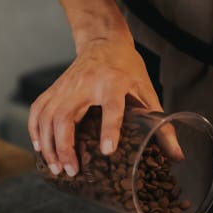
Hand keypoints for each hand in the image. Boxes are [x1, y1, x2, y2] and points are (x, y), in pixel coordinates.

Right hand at [28, 37, 165, 176]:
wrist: (104, 41)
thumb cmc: (128, 69)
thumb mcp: (147, 93)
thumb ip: (161, 125)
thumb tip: (177, 156)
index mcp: (113, 83)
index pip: (111, 106)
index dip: (109, 128)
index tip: (107, 151)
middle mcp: (84, 84)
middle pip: (66, 115)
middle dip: (66, 146)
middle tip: (72, 170)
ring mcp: (65, 86)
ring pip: (47, 116)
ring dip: (49, 145)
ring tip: (57, 167)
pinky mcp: (54, 88)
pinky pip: (37, 110)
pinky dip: (35, 130)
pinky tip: (40, 148)